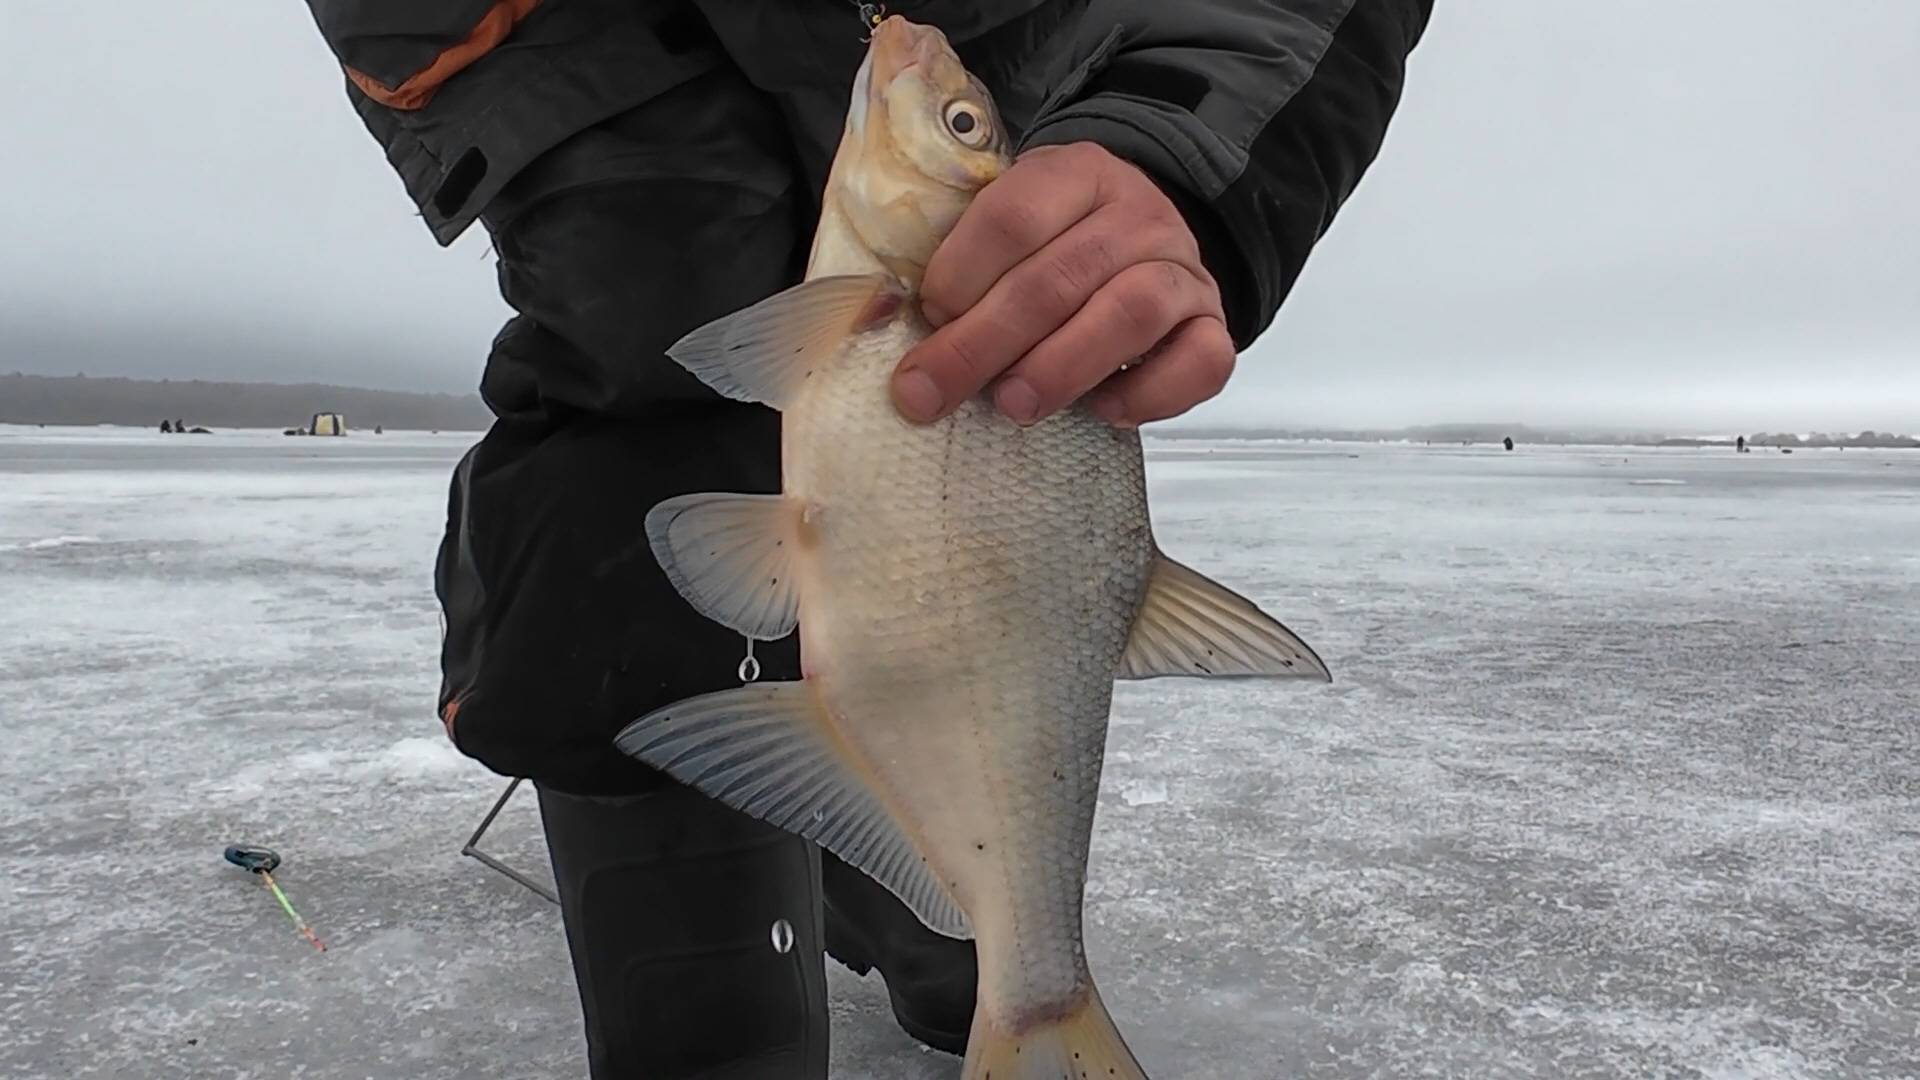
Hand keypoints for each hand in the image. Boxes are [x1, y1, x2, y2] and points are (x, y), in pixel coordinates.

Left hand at [891, 142, 1234, 429]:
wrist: (1143, 239)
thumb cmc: (1055, 243)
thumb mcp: (1006, 224)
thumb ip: (956, 263)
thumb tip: (878, 321)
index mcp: (1077, 175)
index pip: (1015, 216)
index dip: (962, 272)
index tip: (925, 319)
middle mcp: (1138, 216)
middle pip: (1060, 277)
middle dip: (985, 342)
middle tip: (933, 393)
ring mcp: (1183, 270)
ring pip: (1131, 313)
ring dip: (1062, 365)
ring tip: (1013, 405)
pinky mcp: (1213, 326)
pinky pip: (1200, 362)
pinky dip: (1149, 394)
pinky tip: (1101, 412)